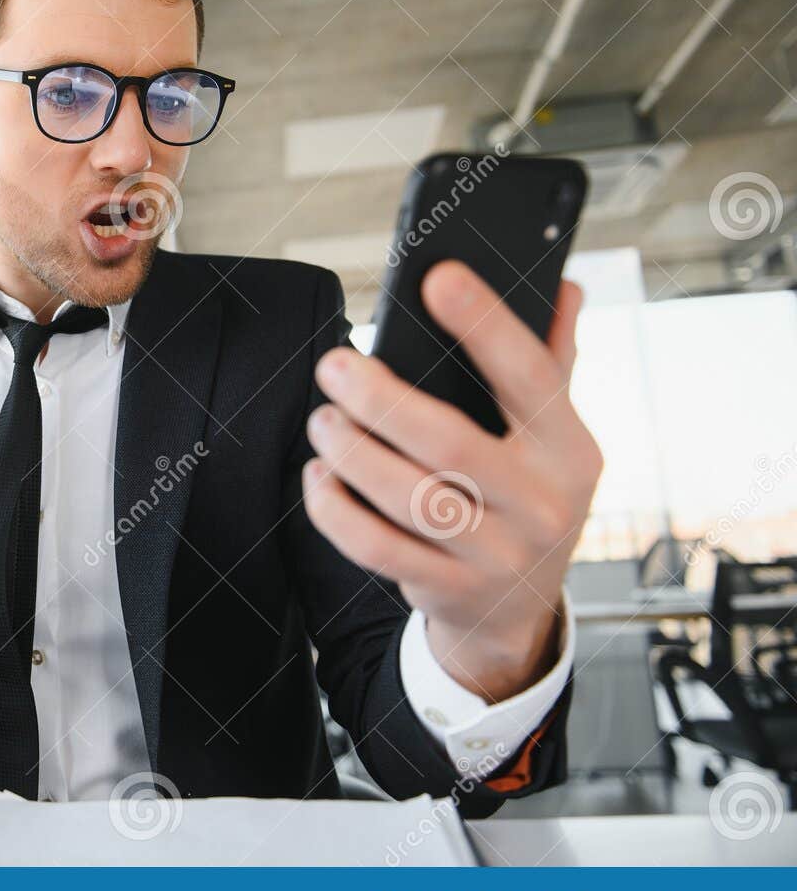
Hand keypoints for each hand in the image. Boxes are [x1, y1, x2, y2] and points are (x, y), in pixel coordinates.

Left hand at [301, 260, 601, 701]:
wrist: (518, 612)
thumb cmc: (527, 497)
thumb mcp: (553, 437)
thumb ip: (553, 360)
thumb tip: (565, 287)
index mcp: (570, 449)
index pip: (532, 375)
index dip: (485, 324)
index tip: (437, 278)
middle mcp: (540, 503)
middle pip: (448, 441)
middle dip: (380, 398)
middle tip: (335, 366)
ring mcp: (494, 553)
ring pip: (406, 496)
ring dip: (350, 451)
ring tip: (323, 420)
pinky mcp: (446, 589)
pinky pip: (376, 547)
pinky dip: (336, 509)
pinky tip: (320, 476)